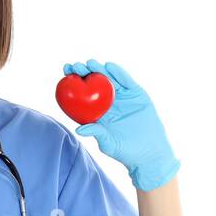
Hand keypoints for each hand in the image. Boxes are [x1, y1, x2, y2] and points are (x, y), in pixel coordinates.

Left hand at [63, 58, 179, 191]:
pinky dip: (119, 73)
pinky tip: (110, 66)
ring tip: (90, 63)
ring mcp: (123, 97)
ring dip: (100, 70)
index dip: (74, 84)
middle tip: (74, 66)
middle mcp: (109, 102)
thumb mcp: (109, 143)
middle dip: (84, 73)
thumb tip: (78, 129)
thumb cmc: (126, 151)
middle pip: (94, 84)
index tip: (65, 75)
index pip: (83, 95)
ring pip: (109, 80)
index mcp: (98, 112)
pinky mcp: (137, 94)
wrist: (150, 152)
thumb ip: (96, 133)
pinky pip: (127, 82)